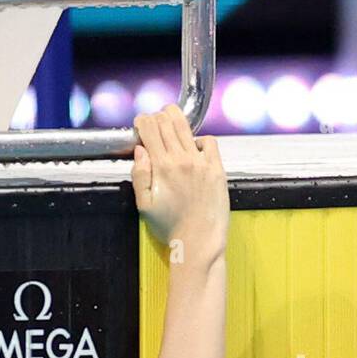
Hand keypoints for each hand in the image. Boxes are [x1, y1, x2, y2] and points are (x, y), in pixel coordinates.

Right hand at [131, 105, 229, 266]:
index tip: (140, 124)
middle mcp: (182, 160)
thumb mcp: (144, 204)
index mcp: (162, 167)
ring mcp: (202, 163)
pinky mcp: (217, 169)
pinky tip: (194, 147)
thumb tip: (140, 150)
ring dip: (176, 119)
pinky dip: (200, 139)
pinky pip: (209, 142)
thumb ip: (139, 174)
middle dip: (157, 117)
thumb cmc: (171, 227)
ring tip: (171, 122)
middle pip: (166, 121)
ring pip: (186, 127)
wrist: (199, 241)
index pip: (149, 128)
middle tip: (154, 123)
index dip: (142, 121)